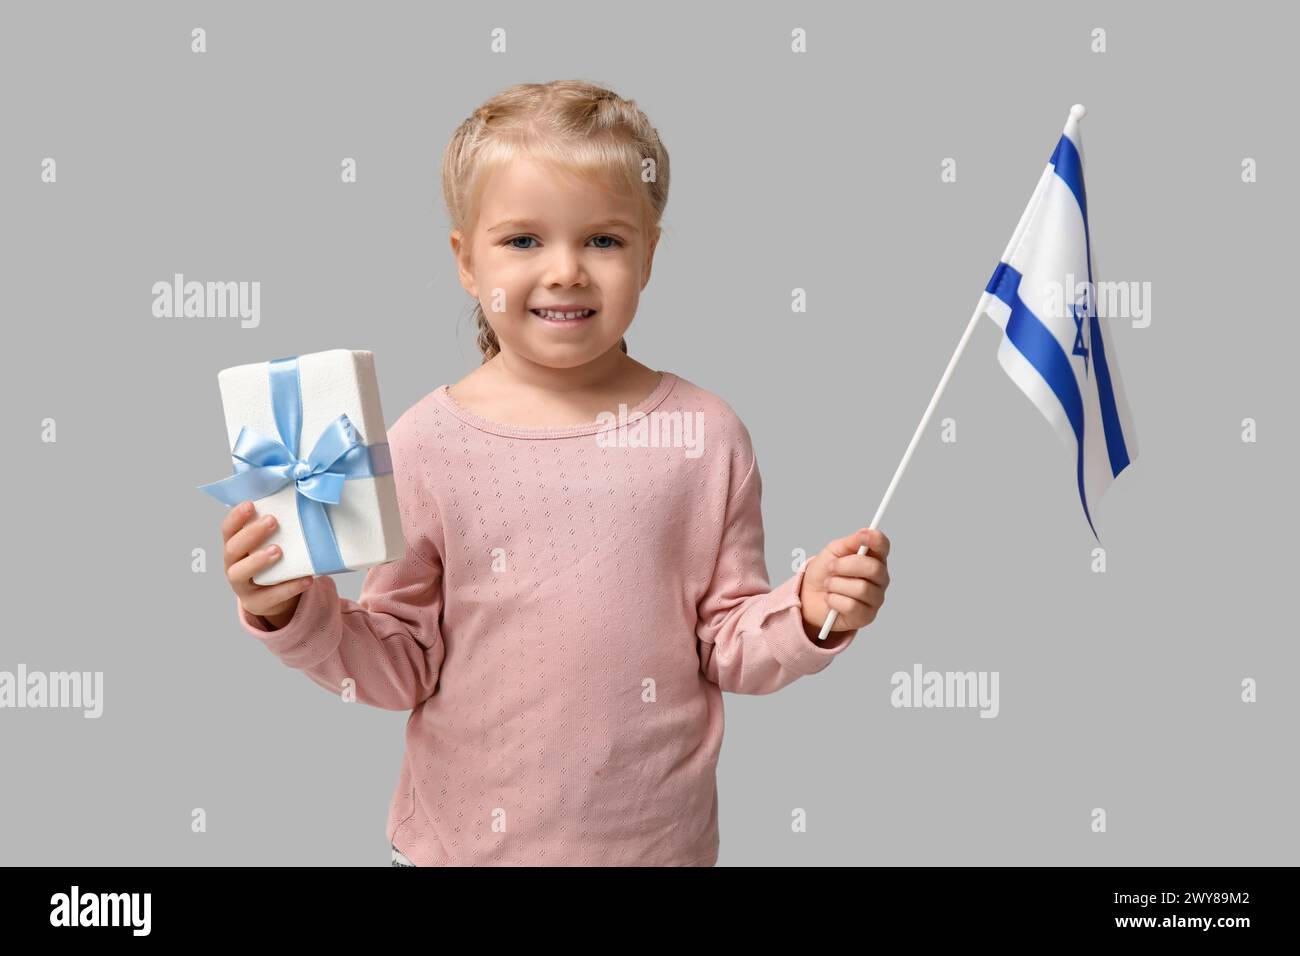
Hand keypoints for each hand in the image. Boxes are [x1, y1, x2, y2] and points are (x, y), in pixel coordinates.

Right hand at [222, 500, 314, 624]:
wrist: (274, 596)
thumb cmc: (272, 562)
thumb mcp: (268, 545)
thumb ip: (274, 529)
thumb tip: (299, 501)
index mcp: (234, 547)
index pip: (228, 530)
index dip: (236, 517)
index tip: (251, 504)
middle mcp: (232, 565)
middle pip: (233, 549)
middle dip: (251, 534)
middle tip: (272, 521)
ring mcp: (242, 586)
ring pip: (240, 573)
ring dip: (258, 560)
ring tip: (278, 550)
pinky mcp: (257, 603)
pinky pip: (271, 596)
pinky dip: (289, 587)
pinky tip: (307, 578)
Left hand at [798, 528, 890, 633]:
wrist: (809, 596)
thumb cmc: (824, 572)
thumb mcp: (834, 551)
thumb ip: (851, 542)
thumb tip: (866, 532)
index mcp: (874, 558)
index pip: (883, 546)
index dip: (876, 540)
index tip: (864, 536)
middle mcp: (879, 578)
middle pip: (873, 568)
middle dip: (845, 566)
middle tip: (831, 567)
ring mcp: (875, 598)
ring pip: (861, 588)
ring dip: (836, 585)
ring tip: (829, 585)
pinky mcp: (866, 616)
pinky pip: (852, 606)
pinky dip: (834, 601)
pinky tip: (831, 599)